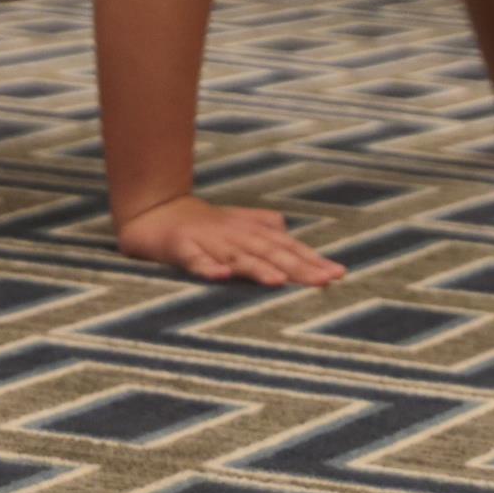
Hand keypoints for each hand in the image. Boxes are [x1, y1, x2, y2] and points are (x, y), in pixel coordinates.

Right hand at [114, 193, 344, 285]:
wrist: (154, 210)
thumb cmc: (201, 223)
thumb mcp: (237, 225)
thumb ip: (264, 226)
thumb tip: (291, 230)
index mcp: (250, 232)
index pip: (287, 247)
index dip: (313, 260)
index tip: (339, 274)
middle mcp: (235, 235)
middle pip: (271, 252)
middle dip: (299, 266)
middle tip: (325, 280)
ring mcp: (208, 241)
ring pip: (237, 256)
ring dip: (259, 269)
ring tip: (280, 282)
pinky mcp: (180, 248)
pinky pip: (195, 260)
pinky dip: (207, 267)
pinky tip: (220, 276)